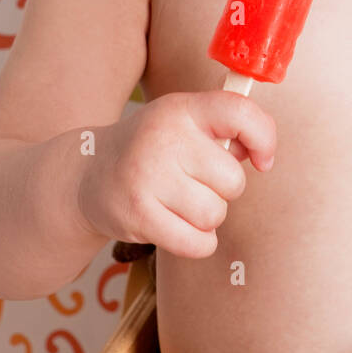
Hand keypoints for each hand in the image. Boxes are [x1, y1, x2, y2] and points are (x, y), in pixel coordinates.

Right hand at [77, 90, 276, 258]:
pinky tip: (176, 226)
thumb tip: (259, 154)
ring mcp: (147, 175)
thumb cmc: (151, 149)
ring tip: (179, 203)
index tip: (261, 160)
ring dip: (206, 217)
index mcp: (181, 108)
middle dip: (223, 190)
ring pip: (215, 214)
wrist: (87, 176)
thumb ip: (225, 131)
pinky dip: (197, 242)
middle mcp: (164, 137)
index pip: (240, 112)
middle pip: (233, 180)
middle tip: (195, 183)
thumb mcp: (182, 123)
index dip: (264, 138)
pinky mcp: (137, 214)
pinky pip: (197, 243)